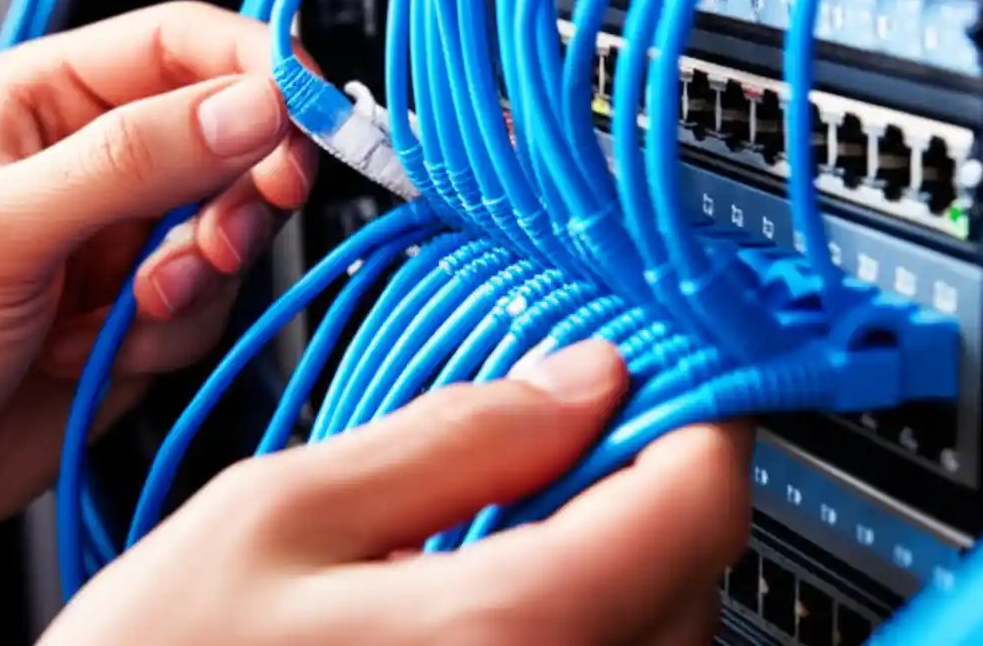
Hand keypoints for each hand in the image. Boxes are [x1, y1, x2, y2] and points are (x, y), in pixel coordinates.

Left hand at [0, 2, 316, 579]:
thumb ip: (133, 161)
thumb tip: (253, 106)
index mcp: (50, 101)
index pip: (187, 47)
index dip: (261, 70)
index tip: (312, 117)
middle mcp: (99, 163)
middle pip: (234, 138)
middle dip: (242, 192)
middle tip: (223, 236)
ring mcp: (126, 242)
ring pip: (233, 230)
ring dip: (199, 278)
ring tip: (131, 311)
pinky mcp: (147, 315)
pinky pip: (215, 307)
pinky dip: (175, 335)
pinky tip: (103, 352)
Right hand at [41, 342, 752, 645]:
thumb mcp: (283, 514)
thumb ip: (452, 439)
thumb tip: (582, 379)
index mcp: (506, 636)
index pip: (695, 502)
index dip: (700, 410)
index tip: (671, 365)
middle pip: (697, 567)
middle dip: (660, 471)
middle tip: (588, 412)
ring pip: (668, 626)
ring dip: (633, 539)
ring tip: (534, 489)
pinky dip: (595, 604)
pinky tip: (510, 573)